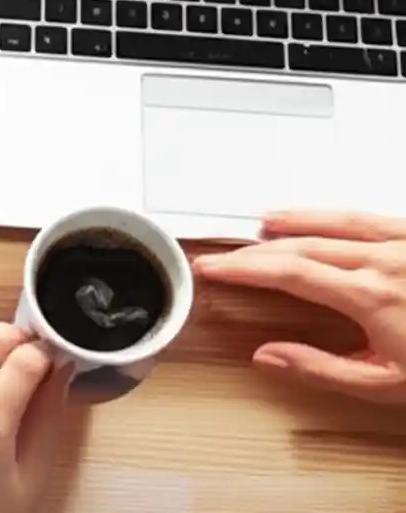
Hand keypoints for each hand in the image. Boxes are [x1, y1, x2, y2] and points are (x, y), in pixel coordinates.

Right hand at [195, 211, 405, 403]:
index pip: (289, 272)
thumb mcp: (389, 386)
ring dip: (299, 220)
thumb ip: (323, 369)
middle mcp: (386, 261)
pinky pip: (375, 217)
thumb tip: (269, 357)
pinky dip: (342, 216)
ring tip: (270, 221)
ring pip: (340, 222)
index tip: (215, 267)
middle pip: (306, 244)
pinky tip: (334, 219)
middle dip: (260, 249)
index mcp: (370, 296)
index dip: (245, 268)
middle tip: (229, 254)